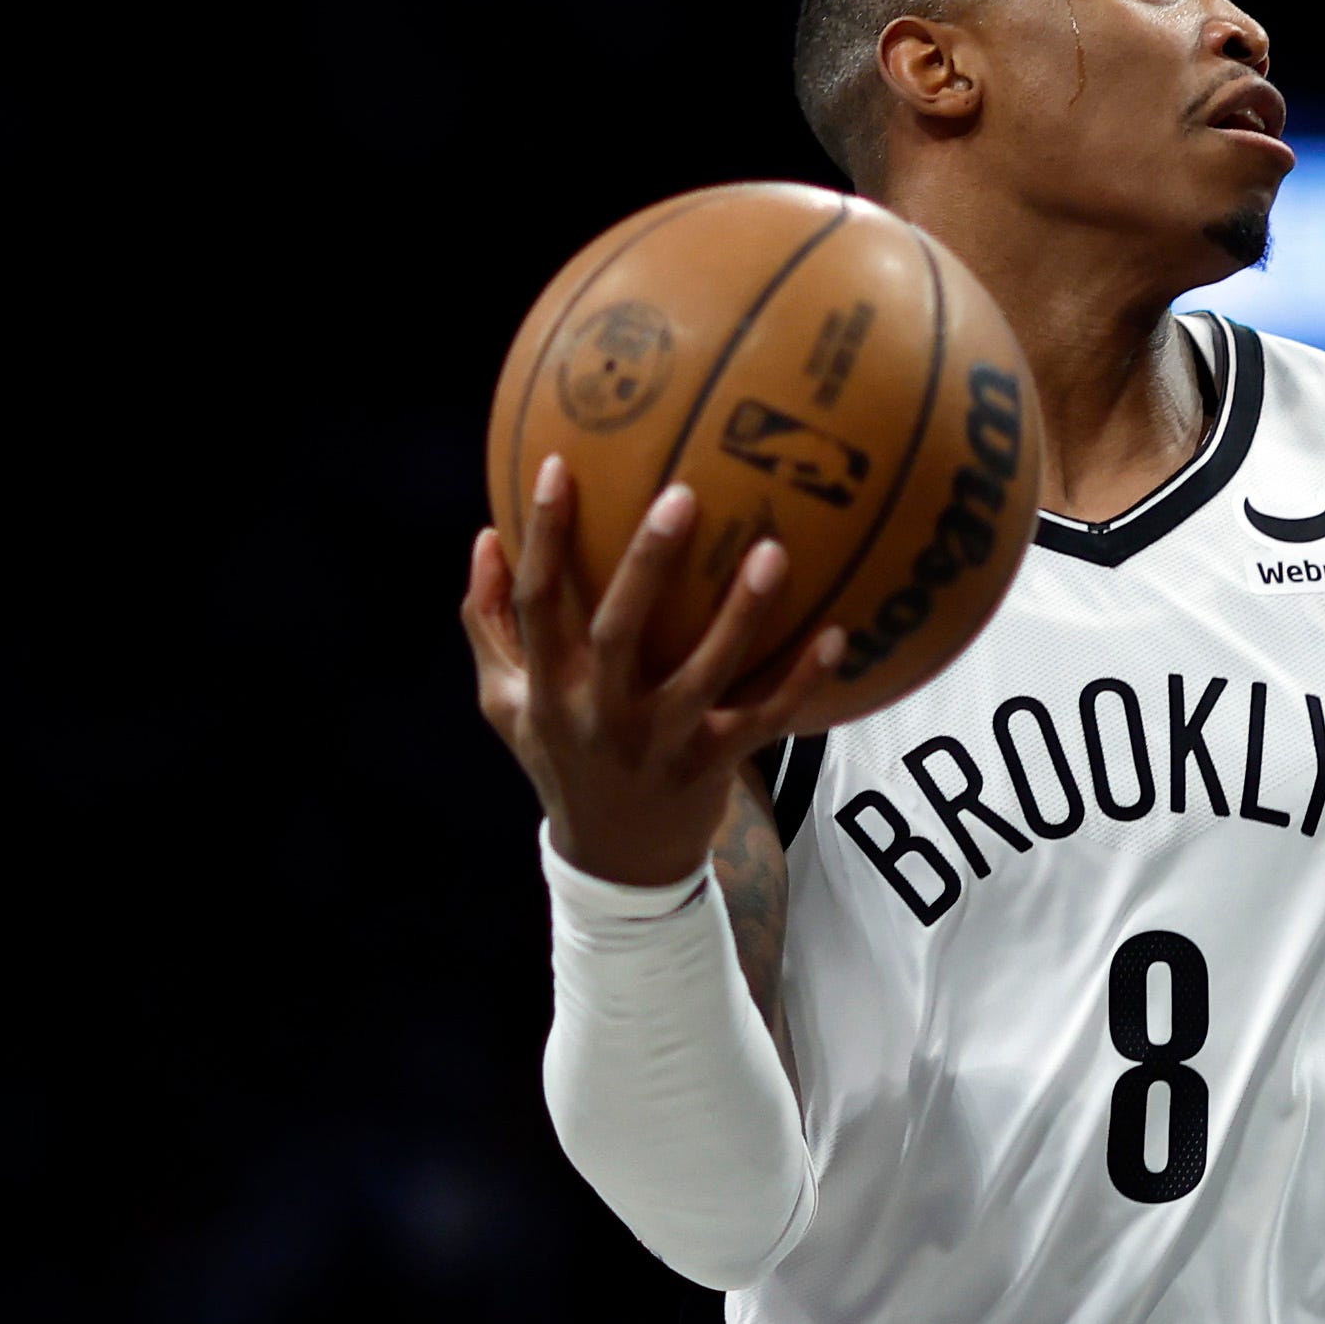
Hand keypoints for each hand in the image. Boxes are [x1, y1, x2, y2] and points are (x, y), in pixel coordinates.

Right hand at [462, 454, 841, 885]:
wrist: (613, 858)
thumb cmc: (563, 756)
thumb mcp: (509, 701)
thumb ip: (490, 623)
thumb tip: (487, 537)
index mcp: (548, 689)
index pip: (537, 603)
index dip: (544, 535)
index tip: (558, 464)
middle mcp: (600, 714)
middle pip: (618, 631)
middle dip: (646, 564)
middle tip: (681, 494)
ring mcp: (660, 743)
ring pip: (704, 674)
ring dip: (740, 614)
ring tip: (774, 551)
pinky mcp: (714, 765)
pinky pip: (765, 719)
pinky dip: (802, 680)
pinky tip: (837, 635)